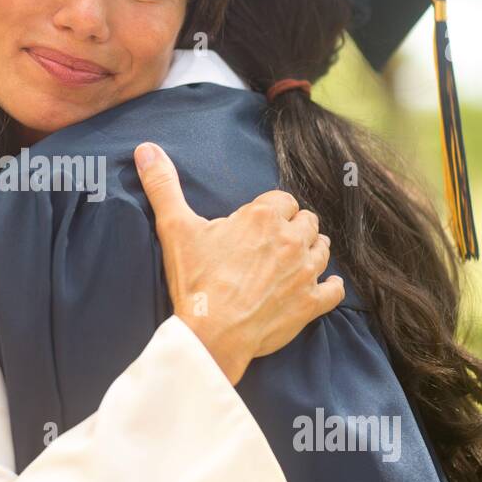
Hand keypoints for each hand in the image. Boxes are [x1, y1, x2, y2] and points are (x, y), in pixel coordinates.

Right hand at [134, 141, 343, 384]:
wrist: (211, 333)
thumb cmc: (196, 280)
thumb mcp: (175, 228)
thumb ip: (163, 186)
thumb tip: (146, 149)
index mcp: (263, 217)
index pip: (283, 200)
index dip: (272, 209)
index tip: (257, 223)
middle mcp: (290, 240)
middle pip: (307, 221)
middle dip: (293, 227)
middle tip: (274, 241)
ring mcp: (304, 272)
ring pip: (322, 249)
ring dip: (311, 250)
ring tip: (295, 258)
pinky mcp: (310, 303)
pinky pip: (334, 289)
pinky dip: (329, 286)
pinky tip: (320, 286)